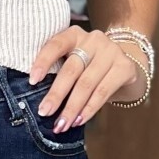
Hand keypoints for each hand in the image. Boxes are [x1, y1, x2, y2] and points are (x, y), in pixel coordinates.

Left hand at [28, 24, 147, 129]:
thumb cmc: (90, 67)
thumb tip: (42, 102)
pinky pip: (103, 92)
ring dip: (72, 108)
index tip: (32, 81)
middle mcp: (94, 39)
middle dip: (56, 94)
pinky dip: (89, 109)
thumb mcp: (74, 62)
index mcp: (74, 34)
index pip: (56, 45)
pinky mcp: (124, 67)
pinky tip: (79, 120)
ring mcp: (111, 52)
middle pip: (71, 70)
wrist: (126, 67)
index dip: (43, 62)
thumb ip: (59, 72)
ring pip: (86, 84)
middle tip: (45, 112)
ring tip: (62, 124)